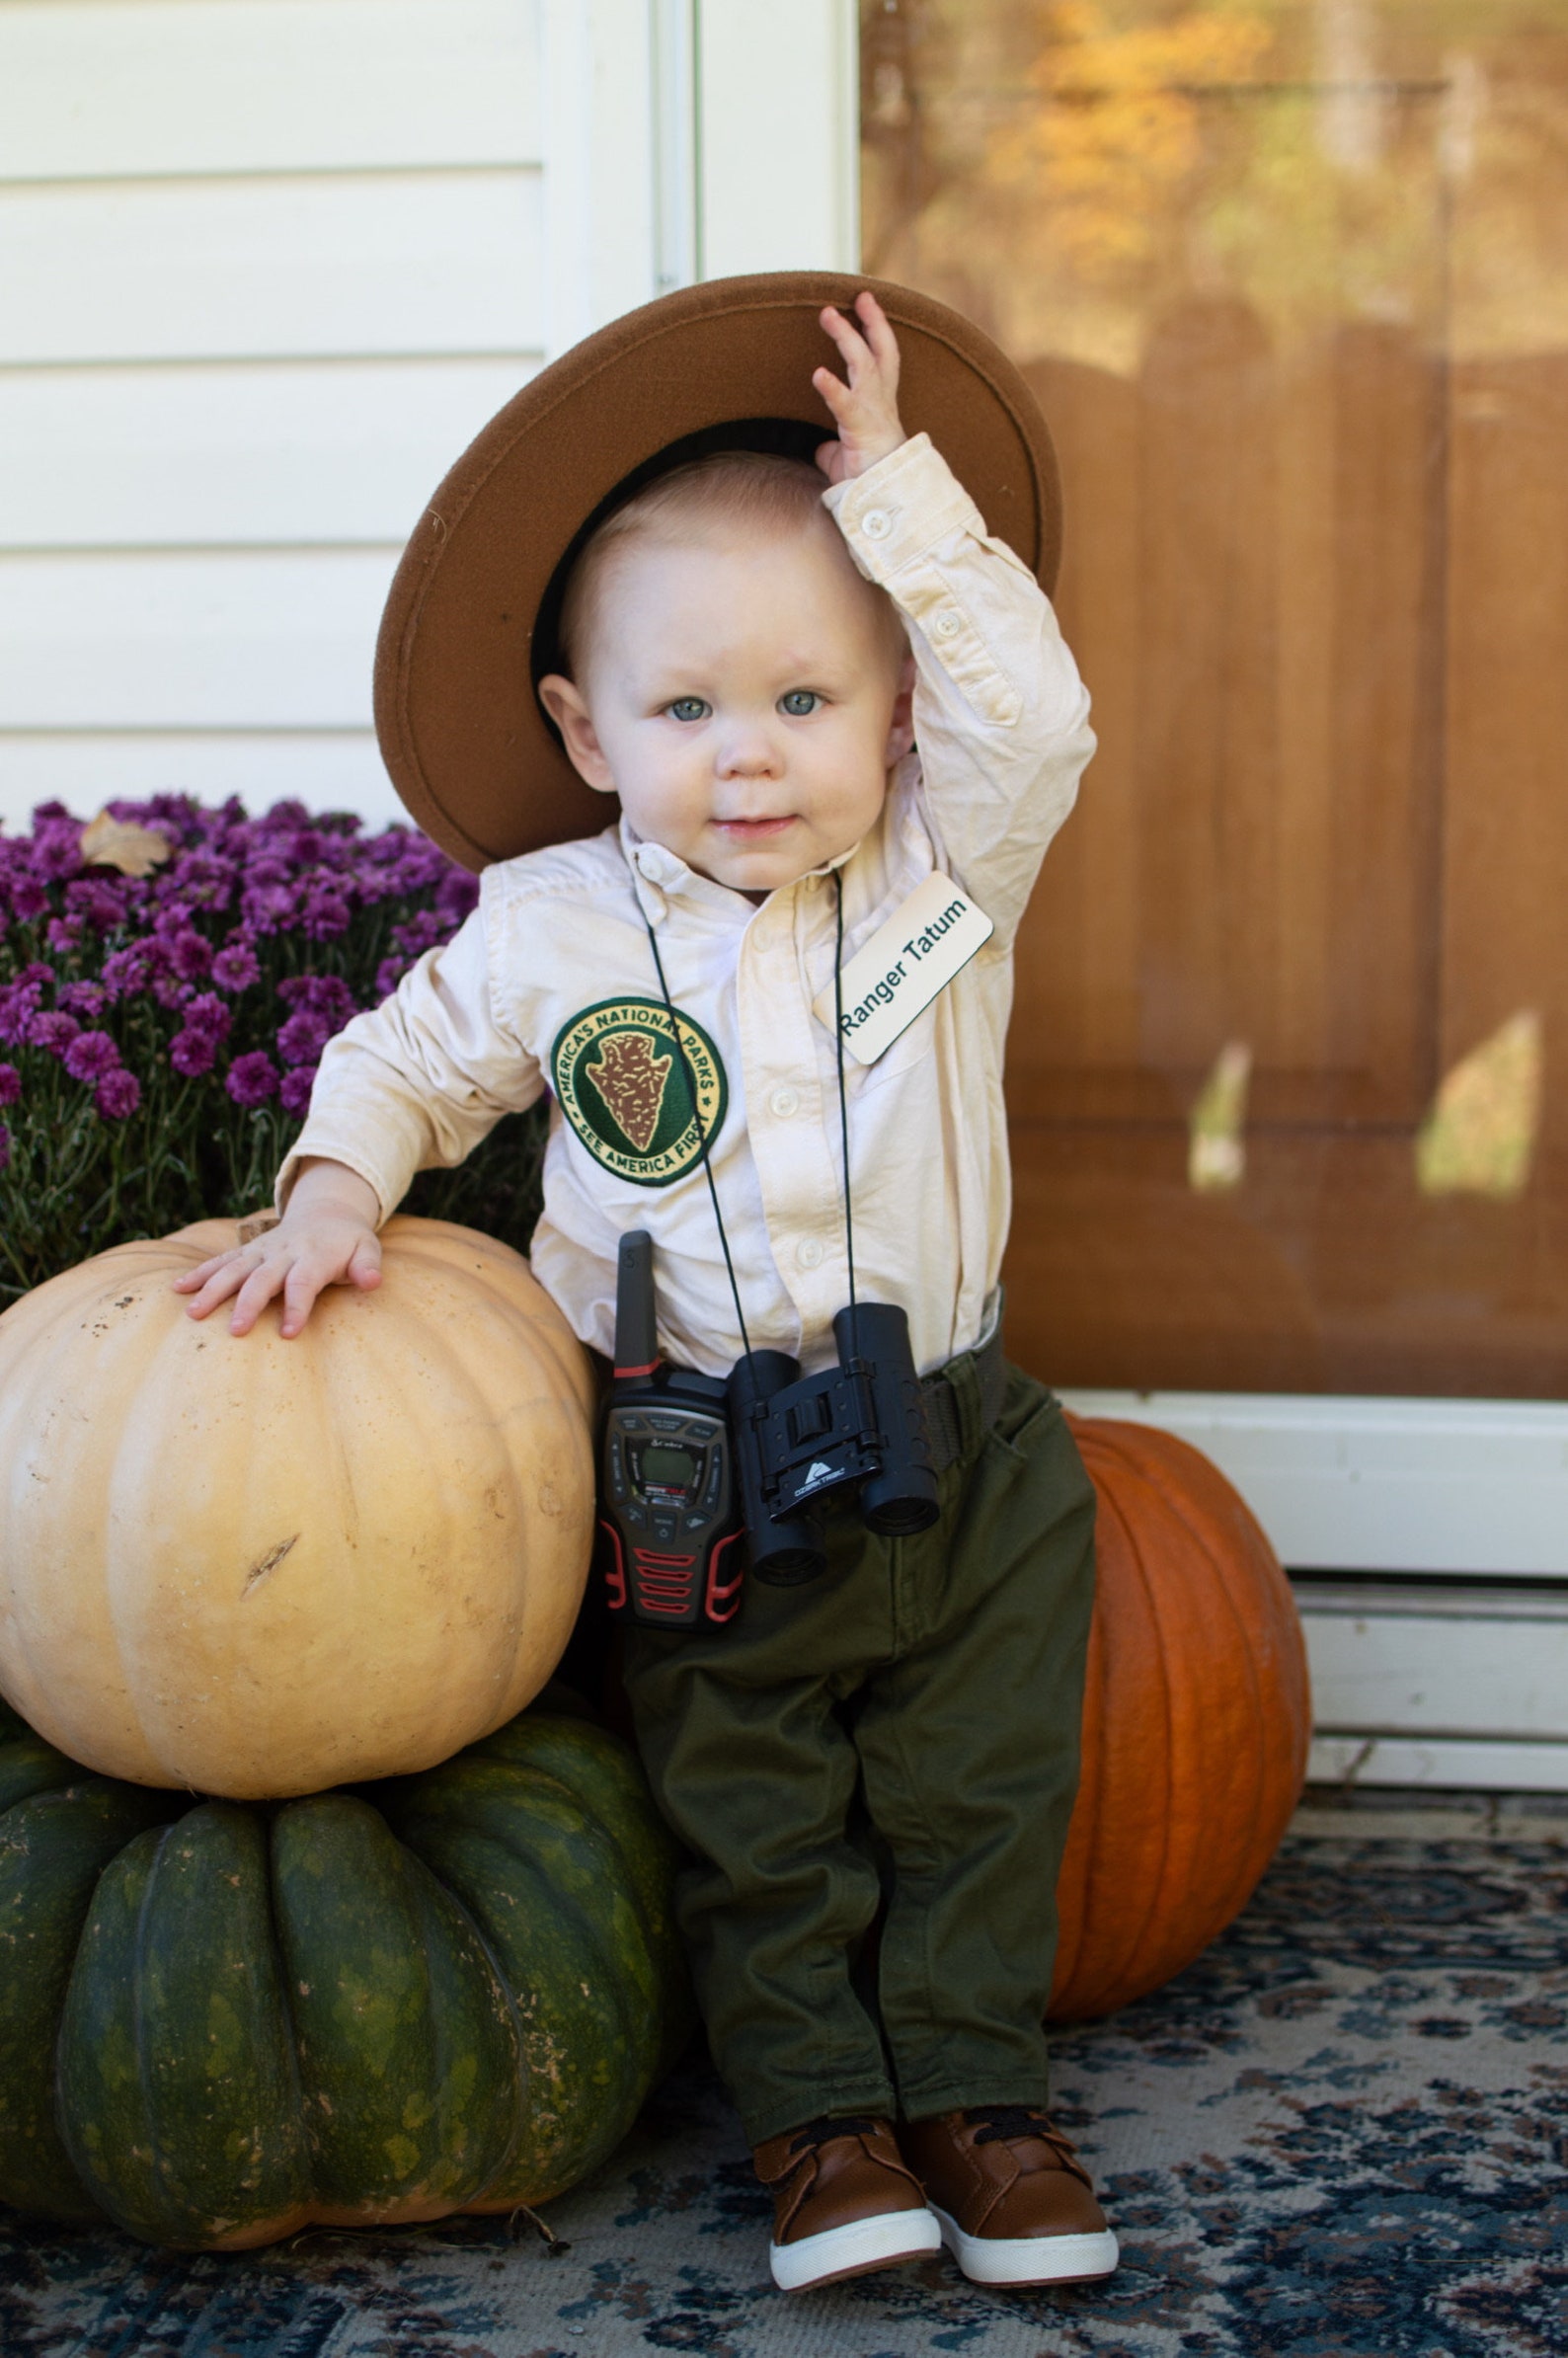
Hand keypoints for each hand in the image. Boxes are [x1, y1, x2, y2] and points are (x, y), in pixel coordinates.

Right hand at [172, 1160, 382, 1337]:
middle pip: (263, 1279)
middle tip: (236, 1331)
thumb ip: (368, 1266)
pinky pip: (221, 1261)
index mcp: (314, 1256)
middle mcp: (284, 1252)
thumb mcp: (367, 1249)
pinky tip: (177, 1289)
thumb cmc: (348, 1242)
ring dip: (213, 1289)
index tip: (288, 1333)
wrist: (326, 1211)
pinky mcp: (248, 1252)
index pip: (303, 1283)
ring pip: (234, 1269)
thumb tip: (373, 1282)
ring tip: (194, 1313)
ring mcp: (262, 1251)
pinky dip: (199, 1273)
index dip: (296, 1307)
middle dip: (249, 1304)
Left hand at [813, 291, 907, 483]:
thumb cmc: (869, 481)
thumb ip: (835, 447)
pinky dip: (832, 388)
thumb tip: (823, 448)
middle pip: (879, 353)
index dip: (875, 329)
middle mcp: (881, 403)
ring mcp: (873, 414)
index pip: (882, 358)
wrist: (886, 505)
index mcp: (880, 405)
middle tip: (858, 296)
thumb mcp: (849, 458)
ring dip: (846, 338)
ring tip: (827, 315)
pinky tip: (818, 374)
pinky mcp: (861, 431)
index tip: (864, 303)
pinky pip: (846, 405)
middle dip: (869, 322)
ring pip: (864, 366)